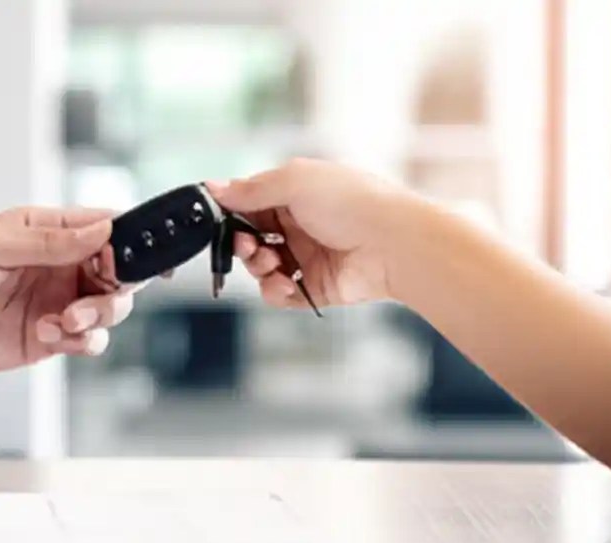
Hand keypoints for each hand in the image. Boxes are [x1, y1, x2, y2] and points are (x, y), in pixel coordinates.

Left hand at [0, 207, 134, 375]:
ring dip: (99, 316)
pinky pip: (89, 341)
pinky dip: (81, 341)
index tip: (126, 258)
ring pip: (110, 309)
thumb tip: (102, 230)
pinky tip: (48, 334)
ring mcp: (58, 302)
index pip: (105, 227)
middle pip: (119, 272)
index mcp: (49, 231)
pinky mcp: (51, 338)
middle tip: (96, 296)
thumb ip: (50, 241)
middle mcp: (60, 265)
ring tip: (64, 321)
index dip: (127, 240)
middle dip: (118, 286)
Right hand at [208, 159, 454, 309]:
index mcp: (296, 193)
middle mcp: (300, 224)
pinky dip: (275, 291)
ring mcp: (307, 256)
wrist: (395, 244)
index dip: (233, 214)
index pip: (250, 203)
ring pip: (262, 268)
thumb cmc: (355, 204)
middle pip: (251, 238)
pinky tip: (286, 285)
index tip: (222, 222)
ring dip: (259, 267)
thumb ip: (251, 188)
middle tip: (249, 246)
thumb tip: (215, 187)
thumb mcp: (296, 182)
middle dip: (243, 244)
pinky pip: (281, 294)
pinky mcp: (315, 286)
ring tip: (272, 265)